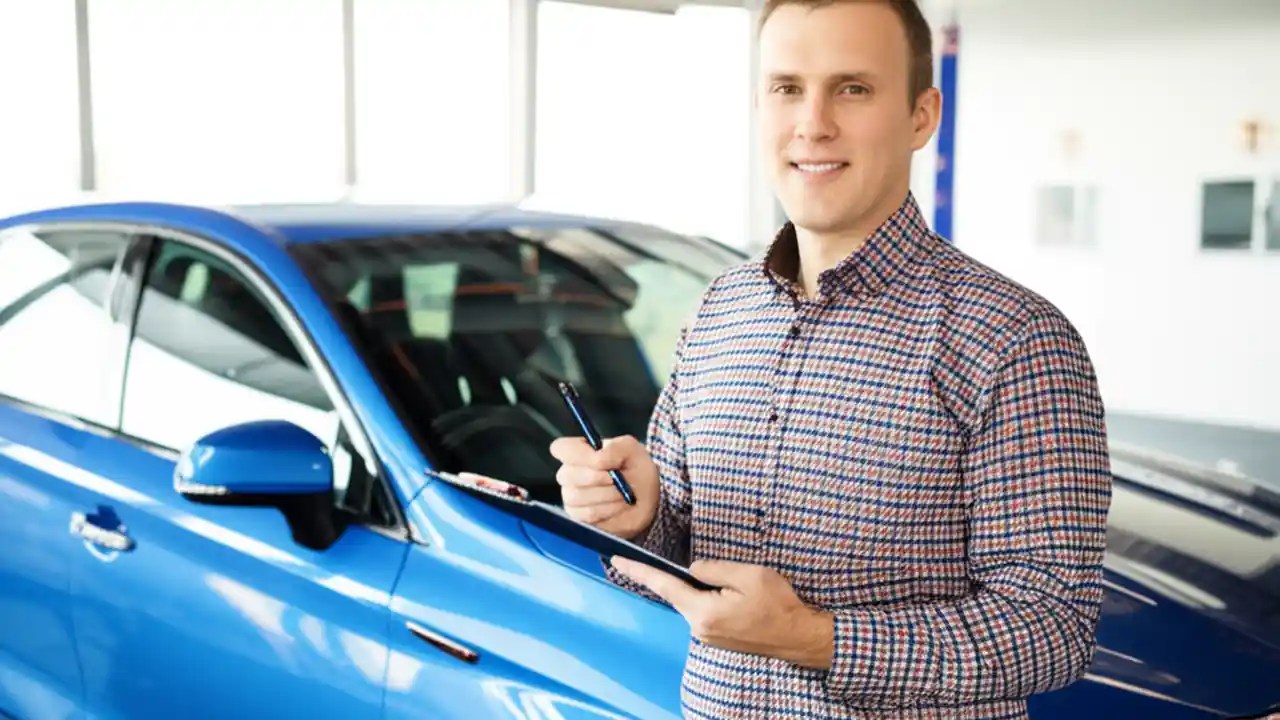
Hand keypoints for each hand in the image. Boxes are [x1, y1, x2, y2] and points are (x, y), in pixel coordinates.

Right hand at [549, 435, 659, 540]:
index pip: (560, 448)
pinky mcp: (579, 518)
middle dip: (599, 477)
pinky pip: (588, 514)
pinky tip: (620, 505)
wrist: (646, 496)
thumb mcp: (631, 449)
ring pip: (578, 497)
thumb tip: (598, 459)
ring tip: (623, 493)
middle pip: (569, 475)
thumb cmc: (634, 467)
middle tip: (618, 479)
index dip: (578, 454)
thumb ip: (614, 448)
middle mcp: (568, 474)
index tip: (599, 460)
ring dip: (608, 495)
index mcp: (577, 452)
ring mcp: (570, 497)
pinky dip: (609, 510)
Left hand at [610, 557, 834, 668]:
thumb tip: (693, 568)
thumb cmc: (777, 604)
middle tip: (709, 569)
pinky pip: (704, 611)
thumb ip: (713, 569)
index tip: (618, 558)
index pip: (664, 585)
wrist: (799, 637)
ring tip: (737, 587)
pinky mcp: (717, 638)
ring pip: (693, 602)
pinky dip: (709, 599)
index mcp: (703, 612)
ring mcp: (707, 636)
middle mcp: (699, 628)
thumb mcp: (748, 575)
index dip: (638, 570)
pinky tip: (731, 595)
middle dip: (686, 577)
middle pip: (680, 593)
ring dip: (704, 589)